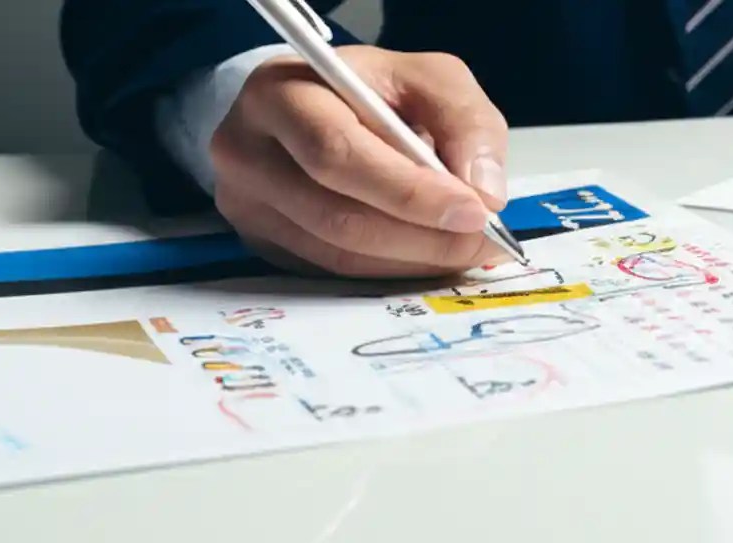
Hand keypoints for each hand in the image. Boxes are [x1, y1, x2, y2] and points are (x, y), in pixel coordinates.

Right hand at [210, 46, 509, 277]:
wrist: (312, 110)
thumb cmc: (369, 91)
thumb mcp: (426, 78)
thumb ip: (464, 120)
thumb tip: (485, 193)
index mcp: (281, 94)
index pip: (339, 155)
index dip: (410, 192)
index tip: (474, 212)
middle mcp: (247, 152)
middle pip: (338, 218)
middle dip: (422, 237)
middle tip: (480, 242)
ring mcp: (247, 206)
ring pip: (339, 256)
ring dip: (413, 261)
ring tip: (465, 249)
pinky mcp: (263, 244)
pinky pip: (334, 273)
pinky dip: (392, 270)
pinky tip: (428, 256)